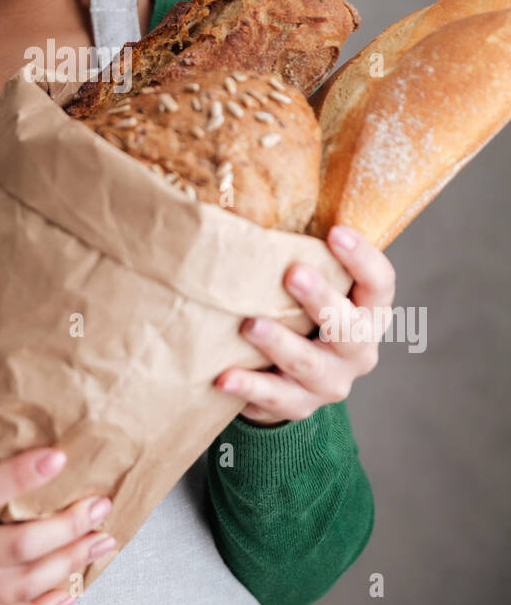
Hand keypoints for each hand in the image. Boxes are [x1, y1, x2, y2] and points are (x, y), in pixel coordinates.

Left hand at [213, 224, 394, 424]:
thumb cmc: (299, 314)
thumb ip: (302, 255)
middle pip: (350, 327)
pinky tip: (223, 376)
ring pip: (310, 364)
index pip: (380, 285)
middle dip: (322, 300)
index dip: (363, 258)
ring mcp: (331, 382)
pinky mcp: (298, 405)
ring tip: (250, 325)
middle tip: (294, 273)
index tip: (336, 231)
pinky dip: (248, 386)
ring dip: (280, 343)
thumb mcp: (312, 286)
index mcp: (369, 312)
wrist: (289, 381)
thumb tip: (257, 199)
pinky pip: (275, 397)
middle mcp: (358, 349)